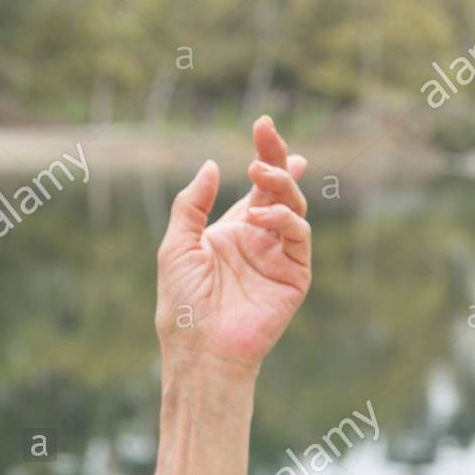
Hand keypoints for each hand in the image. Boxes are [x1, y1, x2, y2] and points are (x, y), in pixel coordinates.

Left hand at [155, 115, 311, 373]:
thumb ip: (192, 204)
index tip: (262, 125)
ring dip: (280, 185)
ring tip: (258, 172)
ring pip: (293, 208)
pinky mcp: (294, 276)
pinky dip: (284, 220)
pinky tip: (261, 216)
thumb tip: (210, 164)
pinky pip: (298, 238)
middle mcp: (261, 239)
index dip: (265, 155)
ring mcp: (280, 256)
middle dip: (277, 158)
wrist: (198, 348)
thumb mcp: (177, 244)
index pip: (257, 186)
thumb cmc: (182, 304)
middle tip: (267, 133)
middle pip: (280, 189)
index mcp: (234, 230)